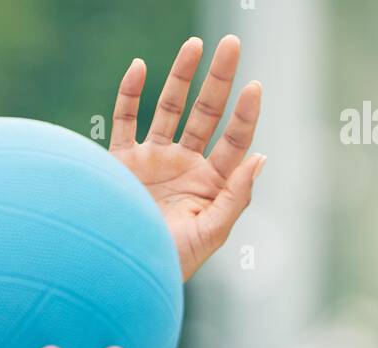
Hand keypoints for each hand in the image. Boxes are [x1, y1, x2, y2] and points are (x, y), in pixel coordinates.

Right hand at [109, 35, 264, 280]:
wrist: (119, 273)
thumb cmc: (167, 263)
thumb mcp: (210, 234)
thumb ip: (235, 197)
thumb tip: (259, 157)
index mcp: (209, 185)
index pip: (234, 141)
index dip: (246, 114)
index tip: (254, 87)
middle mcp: (183, 167)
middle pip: (206, 114)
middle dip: (220, 79)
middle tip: (232, 44)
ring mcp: (152, 161)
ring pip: (170, 108)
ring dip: (182, 76)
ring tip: (195, 45)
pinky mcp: (121, 161)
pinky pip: (125, 119)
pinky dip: (130, 93)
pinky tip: (140, 67)